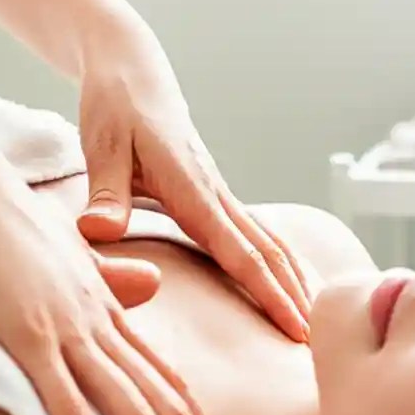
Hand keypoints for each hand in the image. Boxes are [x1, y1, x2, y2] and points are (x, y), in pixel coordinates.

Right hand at [0, 167, 223, 414]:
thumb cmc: (6, 219)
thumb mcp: (70, 252)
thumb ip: (109, 277)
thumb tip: (151, 285)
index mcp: (110, 307)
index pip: (167, 378)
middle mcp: (102, 323)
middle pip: (164, 403)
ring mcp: (69, 329)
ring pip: (132, 409)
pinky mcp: (30, 335)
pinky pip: (68, 405)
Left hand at [74, 20, 313, 341]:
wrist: (131, 70)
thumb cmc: (114, 107)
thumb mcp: (101, 146)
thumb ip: (105, 193)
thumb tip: (98, 232)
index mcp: (191, 186)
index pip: (238, 250)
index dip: (267, 291)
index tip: (294, 325)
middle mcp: (214, 191)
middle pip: (265, 251)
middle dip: (291, 297)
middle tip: (316, 345)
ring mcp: (217, 191)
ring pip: (267, 241)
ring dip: (292, 279)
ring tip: (314, 321)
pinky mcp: (211, 192)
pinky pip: (253, 232)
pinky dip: (276, 260)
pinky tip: (287, 282)